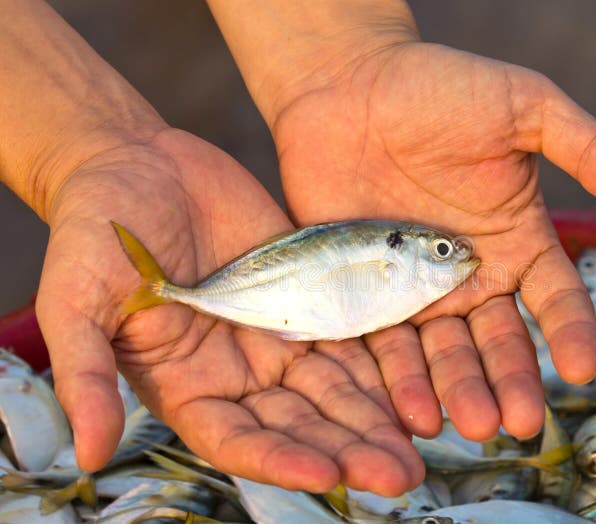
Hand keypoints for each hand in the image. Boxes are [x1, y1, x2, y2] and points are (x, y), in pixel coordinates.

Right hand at [35, 129, 423, 494]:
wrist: (141, 164)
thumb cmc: (94, 232)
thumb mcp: (77, 301)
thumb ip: (86, 375)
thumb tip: (86, 453)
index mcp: (186, 386)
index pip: (239, 439)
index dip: (281, 459)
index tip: (327, 474)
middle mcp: (239, 373)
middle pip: (302, 424)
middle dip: (349, 450)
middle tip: (400, 476)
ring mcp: (276, 335)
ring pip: (334, 389)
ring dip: (375, 418)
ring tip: (420, 444)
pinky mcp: (307, 295)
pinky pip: (349, 335)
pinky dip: (380, 361)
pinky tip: (415, 382)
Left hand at [266, 43, 595, 440]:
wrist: (348, 84)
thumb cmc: (437, 87)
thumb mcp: (522, 106)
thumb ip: (586, 146)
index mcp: (515, 240)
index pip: (554, 296)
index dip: (570, 331)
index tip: (582, 366)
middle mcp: (469, 274)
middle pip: (496, 339)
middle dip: (508, 380)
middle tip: (512, 421)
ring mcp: (416, 288)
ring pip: (442, 352)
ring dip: (457, 390)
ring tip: (468, 424)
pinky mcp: (366, 293)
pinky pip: (384, 343)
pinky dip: (398, 377)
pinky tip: (410, 410)